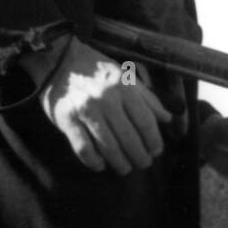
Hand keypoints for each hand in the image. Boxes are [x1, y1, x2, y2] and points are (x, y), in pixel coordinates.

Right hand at [30, 36, 172, 173]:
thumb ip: (147, 98)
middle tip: (143, 163)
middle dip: (139, 156)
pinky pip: (83, 148)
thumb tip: (167, 118)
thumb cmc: (97, 70)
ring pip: (108, 146)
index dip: (154, 140)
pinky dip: (93, 161)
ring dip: (120, 163)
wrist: (59, 59)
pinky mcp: (66, 119)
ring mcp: (85, 110)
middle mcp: (106, 99)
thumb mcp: (126, 76)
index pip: (145, 122)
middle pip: (129, 138)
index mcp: (124, 88)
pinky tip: (101, 166)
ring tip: (125, 168)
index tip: (157, 151)